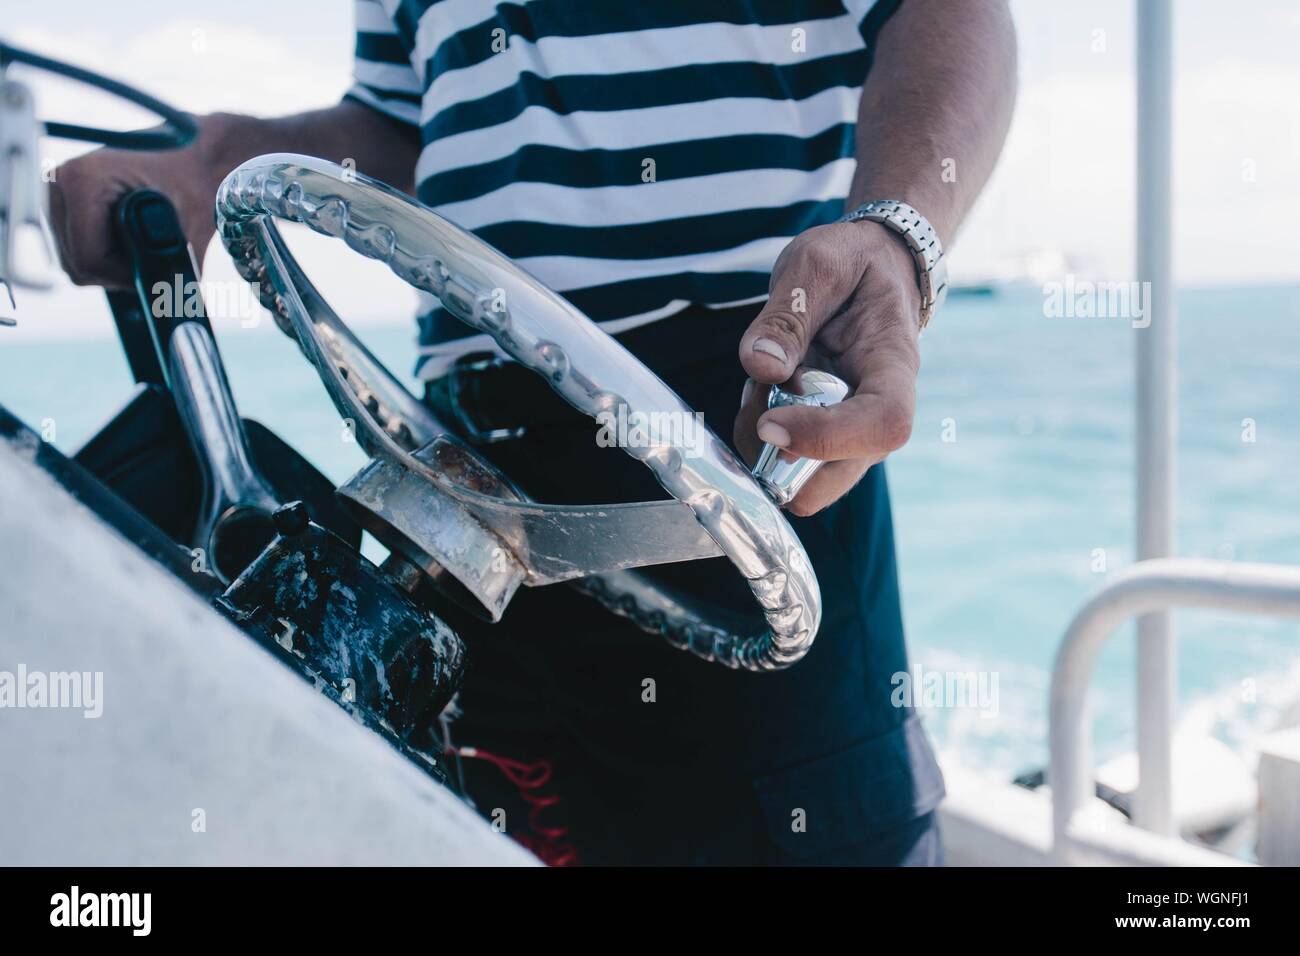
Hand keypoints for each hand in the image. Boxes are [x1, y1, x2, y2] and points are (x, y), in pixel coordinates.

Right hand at [47, 114, 234, 288]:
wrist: (191, 154)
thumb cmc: (193, 182)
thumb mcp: (190, 227)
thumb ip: (177, 267)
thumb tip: (174, 303)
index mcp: (83, 181)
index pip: (87, 259)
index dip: (122, 277)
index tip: (152, 269)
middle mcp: (59, 183)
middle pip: (75, 264)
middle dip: (115, 273)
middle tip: (150, 260)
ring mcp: (54, 193)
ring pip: (72, 259)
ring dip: (108, 265)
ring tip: (141, 245)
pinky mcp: (59, 203)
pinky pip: (74, 247)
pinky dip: (101, 253)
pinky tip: (125, 238)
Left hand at [734, 220, 921, 515]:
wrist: (874, 267)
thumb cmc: (854, 264)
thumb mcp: (817, 265)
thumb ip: (787, 315)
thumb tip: (762, 367)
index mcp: (895, 367)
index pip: (883, 426)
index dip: (824, 438)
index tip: (770, 422)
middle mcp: (881, 412)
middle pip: (837, 474)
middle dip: (776, 451)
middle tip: (757, 395)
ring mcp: (854, 430)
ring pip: (802, 478)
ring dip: (763, 441)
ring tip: (763, 379)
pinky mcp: (826, 436)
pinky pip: (783, 463)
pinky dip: (759, 435)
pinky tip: (763, 390)